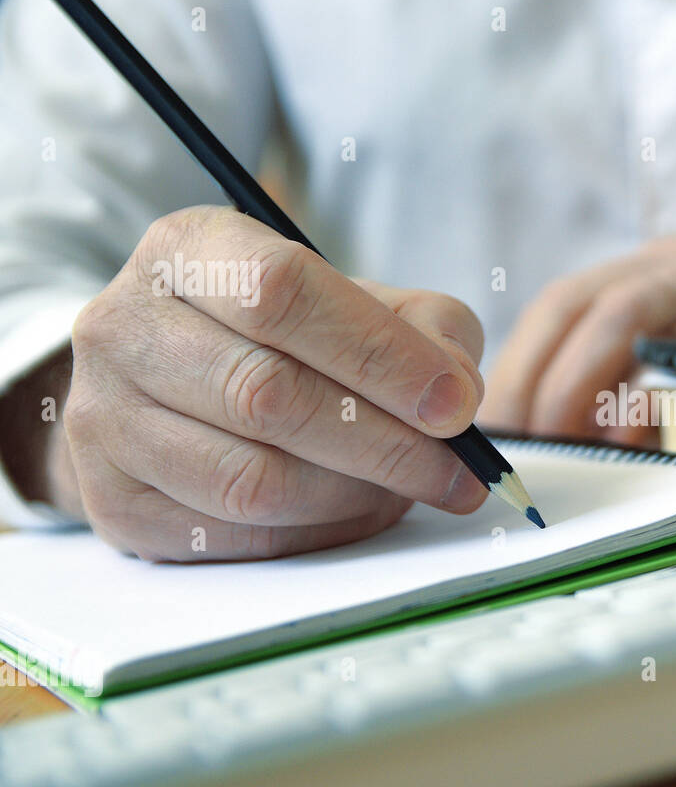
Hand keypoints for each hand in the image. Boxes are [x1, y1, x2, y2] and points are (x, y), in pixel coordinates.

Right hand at [10, 205, 487, 560]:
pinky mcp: (114, 501)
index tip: (454, 405)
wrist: (178, 384)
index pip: (281, 293)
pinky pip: (233, 537)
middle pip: (266, 396)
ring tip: (406, 491)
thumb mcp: (364, 301)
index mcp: (191, 249)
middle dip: (385, 443)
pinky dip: (315, 534)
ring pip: (249, 479)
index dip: (379, 355)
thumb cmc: (292, 336)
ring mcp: (106, 418)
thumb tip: (457, 392)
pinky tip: (354, 512)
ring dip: (352, 497)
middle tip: (456, 472)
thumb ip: (426, 329)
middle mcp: (126, 325)